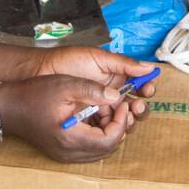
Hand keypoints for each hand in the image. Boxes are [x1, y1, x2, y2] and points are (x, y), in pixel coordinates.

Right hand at [0, 75, 131, 162]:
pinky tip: (91, 116)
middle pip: (108, 148)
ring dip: (107, 131)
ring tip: (102, 109)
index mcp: (71, 138)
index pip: (110, 140)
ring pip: (99, 150)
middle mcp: (70, 152)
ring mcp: (65, 155)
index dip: (121, 122)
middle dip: (117, 126)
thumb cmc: (34, 94)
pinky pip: (88, 149)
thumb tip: (116, 95)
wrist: (8, 107)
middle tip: (114, 106)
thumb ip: (93, 90)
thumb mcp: (66, 85)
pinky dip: (96, 134)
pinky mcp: (62, 152)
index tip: (121, 104)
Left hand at [34, 48, 157, 121]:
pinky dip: (112, 129)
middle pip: (134, 106)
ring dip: (129, 119)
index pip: (138, 87)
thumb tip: (149, 68)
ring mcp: (100, 109)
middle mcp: (110, 95)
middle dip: (140, 107)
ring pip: (122, 120)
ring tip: (127, 114)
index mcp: (116, 78)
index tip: (147, 90)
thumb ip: (123, 63)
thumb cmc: (67, 61)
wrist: (39, 73)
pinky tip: (112, 125)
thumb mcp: (97, 58)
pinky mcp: (88, 122)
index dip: (146, 89)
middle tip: (137, 105)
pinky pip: (104, 130)